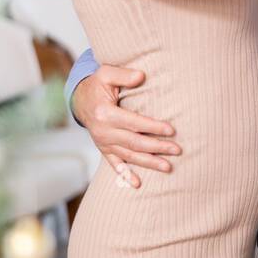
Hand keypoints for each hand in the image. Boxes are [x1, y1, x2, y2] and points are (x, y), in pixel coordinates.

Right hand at [72, 64, 178, 188]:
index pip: (134, 123)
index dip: (153, 127)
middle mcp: (103, 131)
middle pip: (134, 142)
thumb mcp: (106, 73)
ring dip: (148, 163)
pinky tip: (136, 184)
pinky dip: (125, 175)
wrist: (80, 99)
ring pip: (129, 155)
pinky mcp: (103, 149)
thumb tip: (141, 76)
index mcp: (105, 113)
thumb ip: (124, 74)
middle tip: (177, 150)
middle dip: (157, 147)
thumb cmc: (97, 84)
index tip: (171, 130)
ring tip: (168, 167)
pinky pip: (114, 164)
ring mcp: (103, 142)